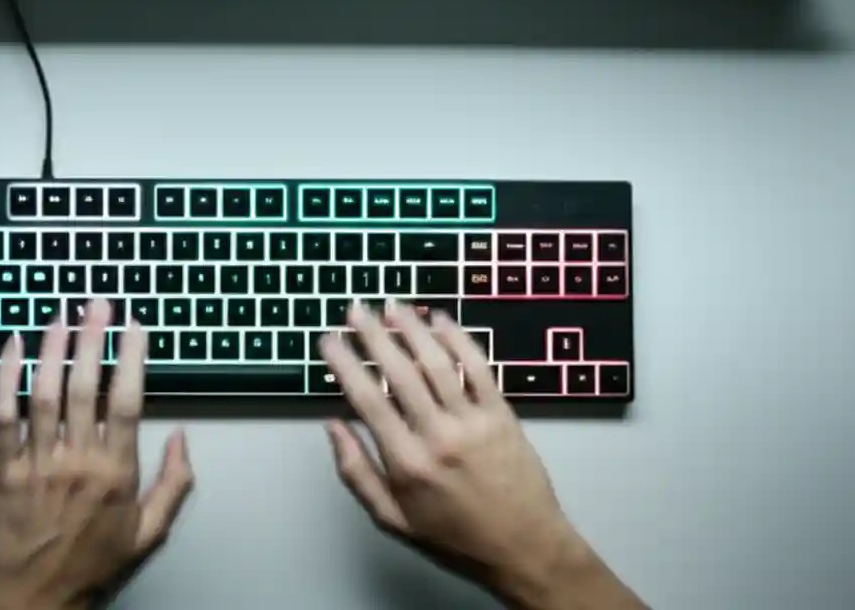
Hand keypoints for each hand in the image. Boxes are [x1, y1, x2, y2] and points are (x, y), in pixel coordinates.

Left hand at [0, 299, 194, 609]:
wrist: (33, 598)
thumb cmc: (91, 567)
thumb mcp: (149, 533)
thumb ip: (174, 485)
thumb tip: (183, 439)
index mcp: (116, 473)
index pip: (128, 402)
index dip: (132, 358)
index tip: (134, 327)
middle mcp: (77, 462)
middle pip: (86, 386)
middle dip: (93, 338)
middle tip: (97, 303)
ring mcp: (37, 463)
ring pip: (45, 393)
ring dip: (53, 348)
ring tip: (61, 315)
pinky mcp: (2, 470)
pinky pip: (2, 415)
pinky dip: (5, 377)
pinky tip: (13, 347)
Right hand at [320, 303, 644, 609]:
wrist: (524, 547)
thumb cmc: (455, 537)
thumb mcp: (393, 518)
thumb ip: (357, 472)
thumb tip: (333, 426)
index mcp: (406, 463)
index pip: (367, 400)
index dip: (345, 365)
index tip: (330, 341)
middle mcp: (438, 437)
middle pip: (399, 372)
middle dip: (373, 335)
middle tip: (356, 310)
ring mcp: (474, 422)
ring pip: (437, 362)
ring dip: (412, 329)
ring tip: (392, 306)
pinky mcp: (502, 414)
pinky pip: (478, 367)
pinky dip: (458, 339)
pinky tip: (440, 320)